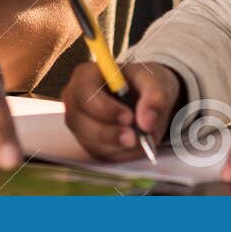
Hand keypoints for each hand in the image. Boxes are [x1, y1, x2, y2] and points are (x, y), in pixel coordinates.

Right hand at [61, 61, 181, 160]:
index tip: (128, 117)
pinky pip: (102, 155)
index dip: (104, 108)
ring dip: (119, 146)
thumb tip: (147, 122)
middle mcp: (75, 101)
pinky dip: (122, 154)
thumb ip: (154, 97)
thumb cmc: (143, 84)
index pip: (84, 92)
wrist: (146, 100)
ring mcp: (80, 124)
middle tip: (135, 138)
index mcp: (85, 76)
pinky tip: (137, 145)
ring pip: (91, 142)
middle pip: (80, 121)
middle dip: (109, 133)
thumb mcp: (155, 82)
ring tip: (143, 139)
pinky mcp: (89, 144)